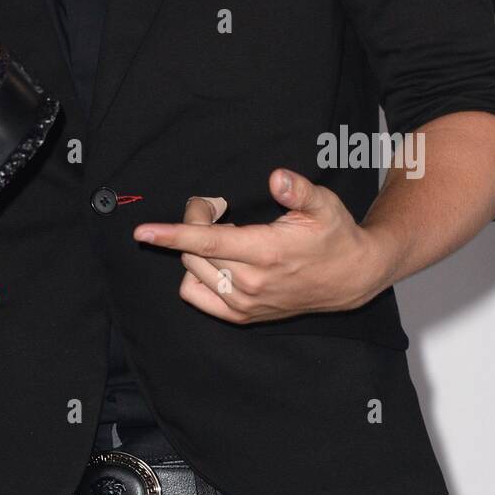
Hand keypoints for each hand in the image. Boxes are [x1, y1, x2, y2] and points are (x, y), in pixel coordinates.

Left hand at [132, 169, 387, 323]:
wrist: (351, 277)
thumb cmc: (334, 235)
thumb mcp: (323, 204)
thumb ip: (298, 189)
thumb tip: (276, 178)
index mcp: (265, 252)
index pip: (207, 242)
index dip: (173, 233)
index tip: (143, 231)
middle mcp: (250, 282)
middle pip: (194, 251)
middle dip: (195, 220)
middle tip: (216, 204)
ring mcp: (245, 303)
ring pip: (193, 272)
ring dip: (195, 248)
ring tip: (224, 231)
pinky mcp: (243, 315)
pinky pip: (198, 296)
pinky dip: (195, 275)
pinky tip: (215, 258)